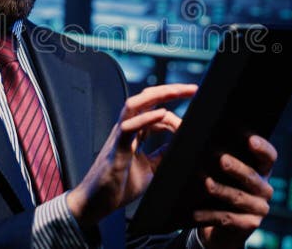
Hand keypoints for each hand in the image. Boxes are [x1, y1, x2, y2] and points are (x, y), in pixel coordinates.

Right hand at [66, 83, 196, 226]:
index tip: (194, 121)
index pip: (156, 110)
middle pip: (146, 99)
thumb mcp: (151, 168)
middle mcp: (127, 128)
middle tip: (192, 88)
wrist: (97, 203)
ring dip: (158, 95)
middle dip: (170, 90)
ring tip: (178, 90)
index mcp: (135, 131)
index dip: (176, 112)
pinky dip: (145, 118)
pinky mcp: (116, 148)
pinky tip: (162, 113)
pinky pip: (129, 127)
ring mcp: (119, 135)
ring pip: (135, 104)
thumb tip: (181, 143)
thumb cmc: (119, 185)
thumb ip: (163, 154)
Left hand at [195, 135, 276, 248]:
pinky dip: (210, 215)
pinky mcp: (248, 225)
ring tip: (207, 184)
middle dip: (237, 168)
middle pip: (252, 176)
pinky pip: (228, 219)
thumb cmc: (220, 186)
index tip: (250, 139)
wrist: (221, 228)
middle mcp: (264, 189)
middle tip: (222, 160)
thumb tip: (173, 121)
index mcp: (261, 170)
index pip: (268, 157)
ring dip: (222, 191)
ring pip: (239, 198)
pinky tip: (196, 212)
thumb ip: (198, 142)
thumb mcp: (217, 166)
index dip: (262, 148)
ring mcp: (259, 209)